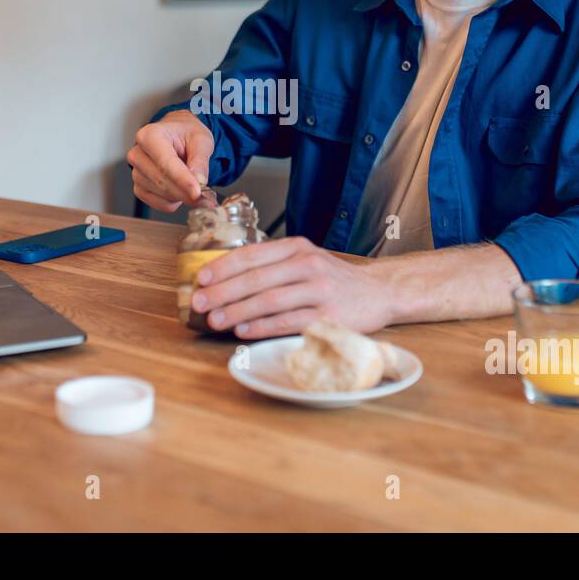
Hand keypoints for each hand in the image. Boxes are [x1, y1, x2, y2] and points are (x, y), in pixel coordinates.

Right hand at [128, 110, 214, 211]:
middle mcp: (137, 154)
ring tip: (196, 186)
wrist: (178, 137)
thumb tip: (199, 181)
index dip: (182, 180)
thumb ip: (200, 161)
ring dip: (183, 196)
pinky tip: (182, 190)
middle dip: (186, 192)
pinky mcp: (139, 188)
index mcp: (149, 135)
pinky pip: (159, 204)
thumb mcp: (201, 140)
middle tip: (208, 197)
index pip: (165, 163)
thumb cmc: (186, 135)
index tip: (197, 192)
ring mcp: (136, 173)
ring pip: (162, 195)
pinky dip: (175, 202)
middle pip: (162, 181)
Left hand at [189, 236, 394, 339]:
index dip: (223, 267)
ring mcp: (320, 290)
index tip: (201, 279)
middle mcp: (308, 264)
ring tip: (214, 319)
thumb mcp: (305, 260)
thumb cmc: (333, 279)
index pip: (252, 254)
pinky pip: (289, 322)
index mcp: (297, 248)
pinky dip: (263, 327)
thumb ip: (273, 266)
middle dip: (223, 291)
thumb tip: (225, 282)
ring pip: (270, 300)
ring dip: (238, 311)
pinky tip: (243, 331)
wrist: (379, 292)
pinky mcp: (329, 316)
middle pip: (257, 278)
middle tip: (198, 303)